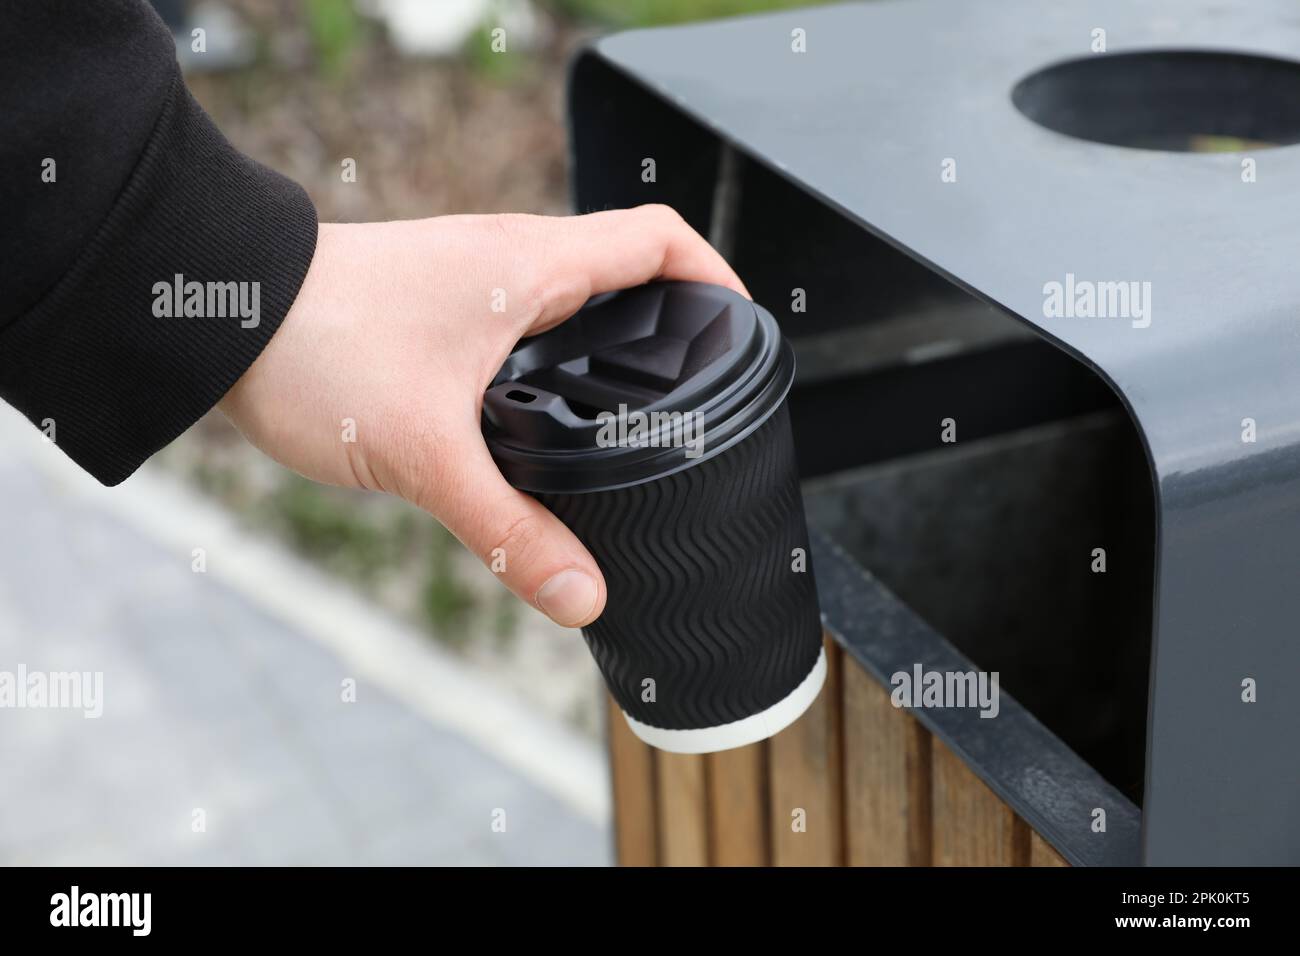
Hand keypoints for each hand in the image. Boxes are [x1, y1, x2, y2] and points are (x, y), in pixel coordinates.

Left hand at [218, 206, 747, 626]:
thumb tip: (583, 598)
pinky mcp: (440, 311)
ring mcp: (473, 283)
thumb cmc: (315, 348)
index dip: (716, 274)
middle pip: (628, 273)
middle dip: (674, 325)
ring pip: (573, 303)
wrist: (216, 311)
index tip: (743, 332)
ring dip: (611, 345)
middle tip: (702, 394)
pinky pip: (524, 326)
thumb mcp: (424, 454)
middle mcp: (511, 263)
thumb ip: (508, 531)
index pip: (658, 238)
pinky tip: (549, 428)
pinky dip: (555, 363)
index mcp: (532, 266)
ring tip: (640, 417)